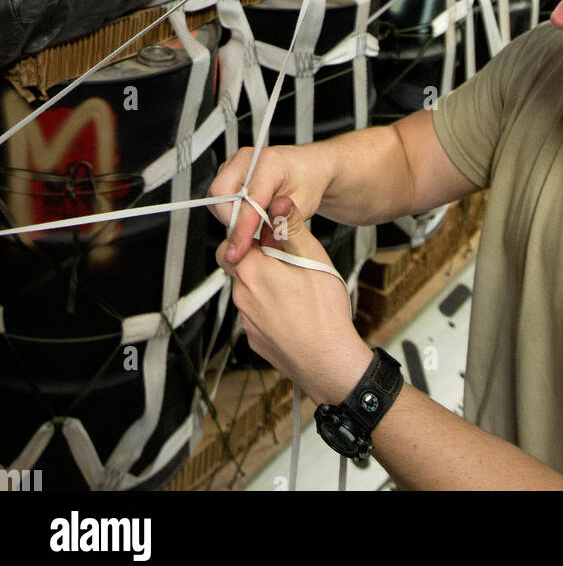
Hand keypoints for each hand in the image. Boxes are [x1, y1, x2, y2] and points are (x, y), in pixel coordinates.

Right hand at [208, 144, 332, 263]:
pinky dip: (228, 211)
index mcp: (270, 163)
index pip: (247, 200)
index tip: (238, 251)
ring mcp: (235, 164)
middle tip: (249, 236)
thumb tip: (267, 233)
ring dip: (230, 217)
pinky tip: (248, 216)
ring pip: (216, 196)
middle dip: (232, 221)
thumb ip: (284, 220)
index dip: (242, 229)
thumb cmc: (306, 181)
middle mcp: (248, 159)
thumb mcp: (304, 204)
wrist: (306, 168)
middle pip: (221, 194)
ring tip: (254, 223)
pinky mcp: (228, 172)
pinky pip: (218, 197)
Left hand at [215, 195, 371, 403]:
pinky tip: (294, 310)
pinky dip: (269, 308)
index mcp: (253, 273)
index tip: (265, 235)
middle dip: (258, 259)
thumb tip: (278, 202)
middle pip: (239, 267)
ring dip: (265, 284)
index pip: (229, 244)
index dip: (245, 236)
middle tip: (287, 259)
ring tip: (297, 287)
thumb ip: (291, 227)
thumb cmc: (323, 314)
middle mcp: (243, 297)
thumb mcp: (313, 258)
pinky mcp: (254, 340)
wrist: (329, 363)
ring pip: (248, 291)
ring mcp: (247, 322)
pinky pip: (256, 314)